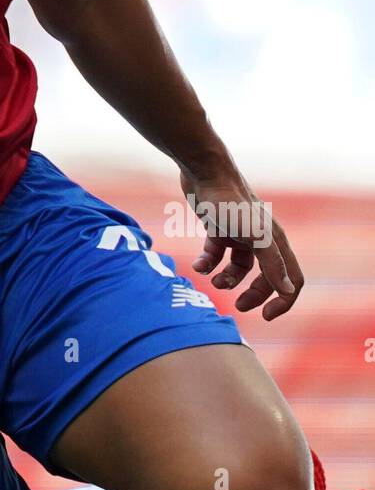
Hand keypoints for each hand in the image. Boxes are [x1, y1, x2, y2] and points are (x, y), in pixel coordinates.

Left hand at [182, 167, 302, 320]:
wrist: (203, 172)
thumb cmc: (229, 202)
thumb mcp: (254, 235)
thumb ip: (272, 263)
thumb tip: (287, 291)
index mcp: (276, 241)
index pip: (291, 279)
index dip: (283, 301)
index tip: (265, 316)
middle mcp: (262, 238)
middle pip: (266, 277)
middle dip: (253, 295)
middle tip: (237, 306)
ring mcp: (240, 233)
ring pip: (239, 268)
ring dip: (227, 279)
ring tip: (212, 279)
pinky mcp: (219, 228)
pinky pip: (217, 254)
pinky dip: (208, 263)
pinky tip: (198, 266)